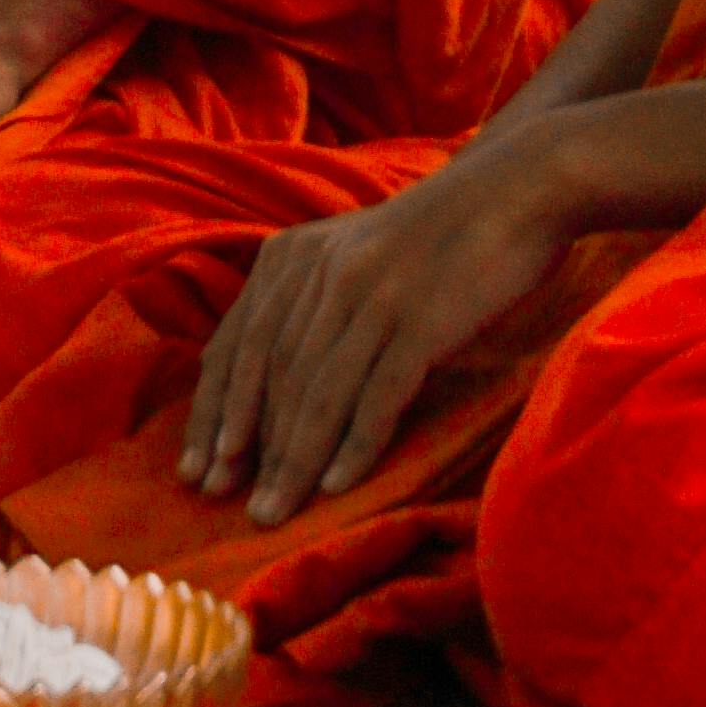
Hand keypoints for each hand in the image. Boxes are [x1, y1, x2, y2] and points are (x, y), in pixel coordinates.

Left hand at [182, 144, 589, 527]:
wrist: (510, 194)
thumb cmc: (433, 238)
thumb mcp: (350, 255)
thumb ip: (308, 303)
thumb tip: (270, 387)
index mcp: (290, 257)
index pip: (236, 346)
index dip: (213, 411)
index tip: (195, 468)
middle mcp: (320, 275)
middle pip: (269, 375)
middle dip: (242, 445)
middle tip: (221, 501)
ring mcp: (369, 297)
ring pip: (316, 392)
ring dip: (291, 459)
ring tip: (275, 512)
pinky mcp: (418, 321)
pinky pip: (376, 394)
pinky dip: (352, 444)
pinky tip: (336, 487)